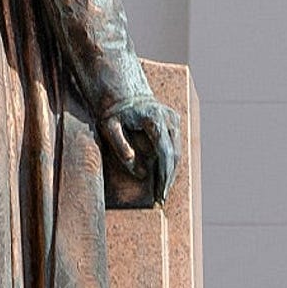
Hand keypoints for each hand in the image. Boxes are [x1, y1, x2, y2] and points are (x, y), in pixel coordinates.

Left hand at [98, 87, 179, 206]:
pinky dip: (170, 162)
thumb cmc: (113, 110)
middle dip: (168, 178)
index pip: (166, 153)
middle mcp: (169, 118)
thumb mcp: (109, 127)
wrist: (122, 90)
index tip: (161, 193)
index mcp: (154, 118)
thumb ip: (120, 147)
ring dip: (171, 172)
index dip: (164, 175)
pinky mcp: (173, 121)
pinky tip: (162, 176)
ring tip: (162, 190)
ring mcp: (173, 119)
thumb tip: (139, 172)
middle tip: (161, 198)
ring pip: (177, 151)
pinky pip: (175, 146)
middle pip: (175, 154)